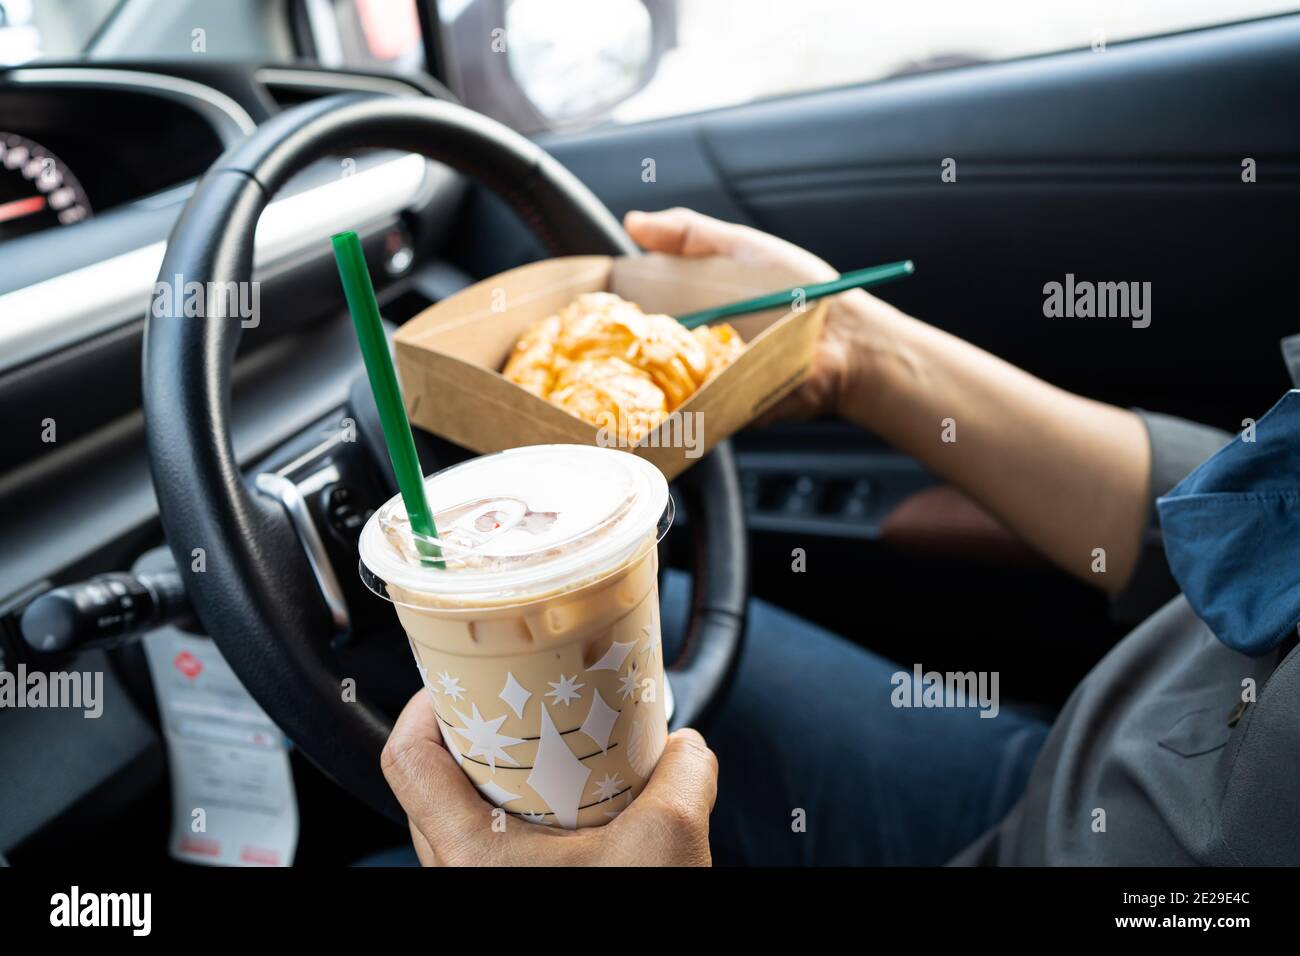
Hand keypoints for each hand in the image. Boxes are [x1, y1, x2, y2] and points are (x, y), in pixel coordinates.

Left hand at [381, 690, 718, 865]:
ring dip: (497, 778)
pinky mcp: (506, 896)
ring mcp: (479, 887)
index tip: (457, 679)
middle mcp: (460, 873)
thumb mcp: (669, 841)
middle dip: (469, 735)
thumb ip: (683, 776)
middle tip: (508, 706)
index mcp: (471, 853)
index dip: (424, 706)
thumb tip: (686, 746)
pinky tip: (569, 804)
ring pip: (461, 818)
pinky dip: (521, 817)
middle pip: (432, 783)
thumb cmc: (630, 935)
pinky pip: (492, 847)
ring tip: (542, 750)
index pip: (408, 762)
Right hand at [624, 207, 904, 422]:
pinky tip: (670, 398)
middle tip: (596, 347)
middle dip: (615, 353)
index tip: (584, 308)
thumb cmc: (803, 289)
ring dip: (643, 384)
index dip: (607, 311)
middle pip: (637, 354)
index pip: (634, 312)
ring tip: (624, 376)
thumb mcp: (743, 248)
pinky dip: (680, 409)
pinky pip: (691, 416)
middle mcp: (691, 346)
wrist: (848, 342)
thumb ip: (689, 234)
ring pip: (657, 389)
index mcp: (691, 305)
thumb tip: (633, 222)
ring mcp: (706, 382)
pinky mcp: (723, 412)